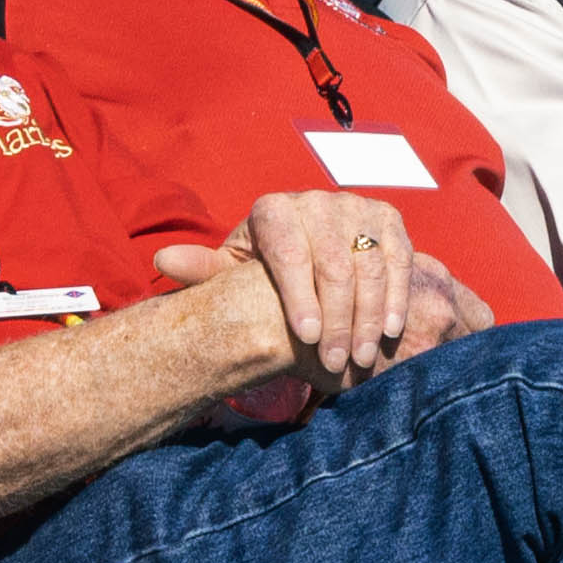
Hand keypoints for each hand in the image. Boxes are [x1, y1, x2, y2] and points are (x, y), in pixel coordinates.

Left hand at [187, 191, 492, 387]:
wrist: (309, 251)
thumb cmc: (261, 272)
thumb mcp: (233, 273)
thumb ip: (203, 272)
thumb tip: (162, 261)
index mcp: (273, 211)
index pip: (291, 253)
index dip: (301, 297)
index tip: (307, 338)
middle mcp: (316, 201)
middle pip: (335, 264)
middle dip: (337, 319)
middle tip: (337, 362)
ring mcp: (356, 206)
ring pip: (369, 265)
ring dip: (368, 316)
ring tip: (361, 358)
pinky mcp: (388, 218)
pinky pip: (399, 259)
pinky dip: (397, 297)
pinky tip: (391, 332)